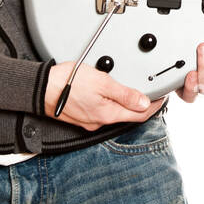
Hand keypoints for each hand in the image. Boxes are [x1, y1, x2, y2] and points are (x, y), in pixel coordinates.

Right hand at [44, 61, 163, 130]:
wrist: (41, 88)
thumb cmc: (67, 82)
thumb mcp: (102, 82)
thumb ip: (125, 94)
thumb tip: (144, 103)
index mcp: (107, 114)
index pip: (139, 115)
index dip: (153, 106)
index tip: (161, 98)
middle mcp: (99, 122)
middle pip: (128, 116)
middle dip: (141, 106)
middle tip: (152, 95)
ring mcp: (90, 121)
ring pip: (115, 114)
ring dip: (125, 106)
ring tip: (134, 93)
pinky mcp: (81, 117)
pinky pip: (102, 113)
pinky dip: (111, 106)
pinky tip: (111, 97)